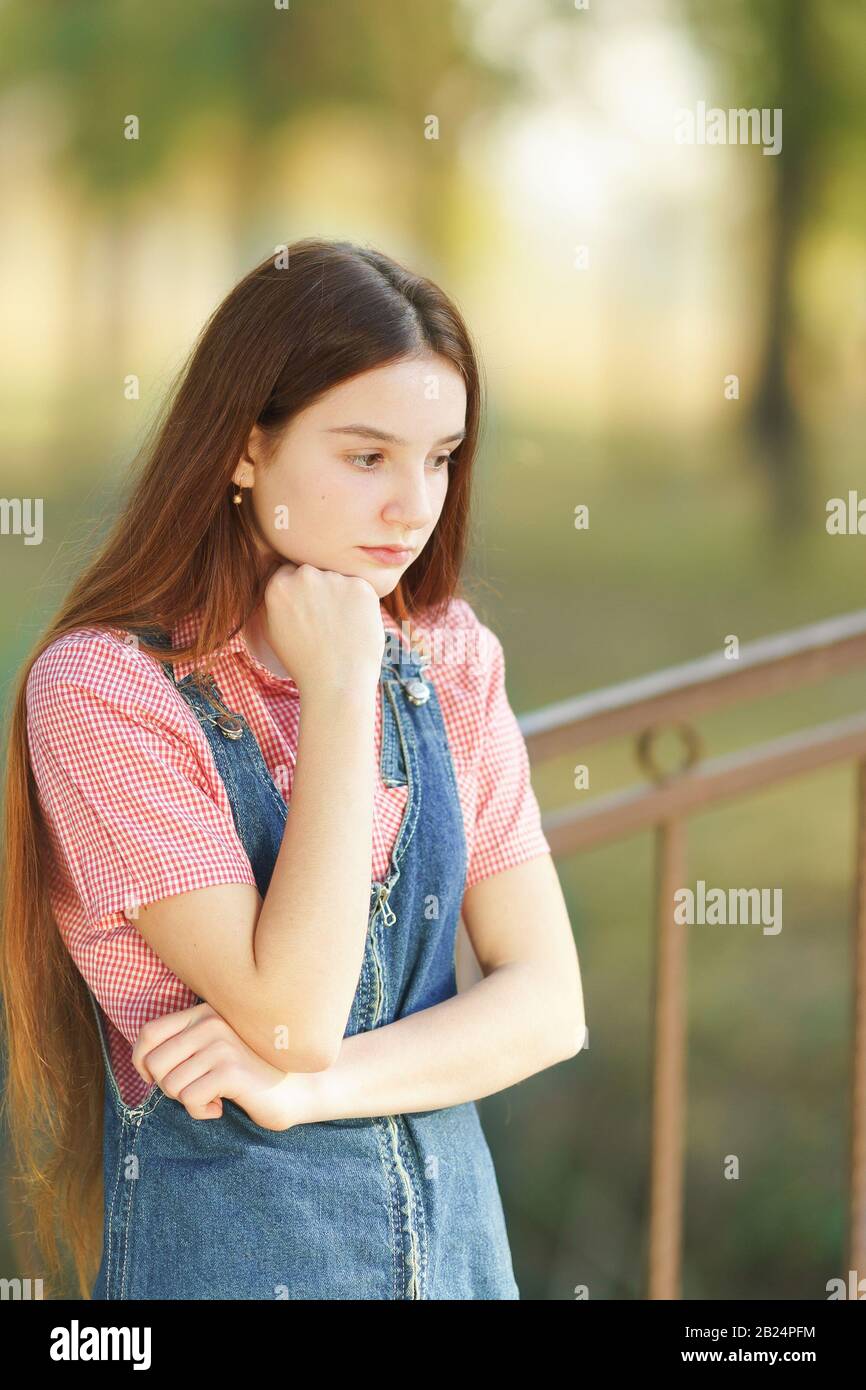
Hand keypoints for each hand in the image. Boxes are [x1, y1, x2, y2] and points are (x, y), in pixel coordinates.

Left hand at [130, 1001, 315, 1130]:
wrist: (298, 1088)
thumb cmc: (250, 1073)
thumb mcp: (215, 1049)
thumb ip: (185, 1045)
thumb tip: (143, 1063)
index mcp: (203, 1013)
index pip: (148, 1033)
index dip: (140, 1061)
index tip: (154, 1079)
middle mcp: (210, 1022)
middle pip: (154, 1063)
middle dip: (167, 1087)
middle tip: (194, 1091)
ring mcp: (222, 1045)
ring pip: (170, 1085)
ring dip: (188, 1102)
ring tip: (213, 1097)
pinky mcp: (230, 1071)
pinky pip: (190, 1099)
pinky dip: (201, 1112)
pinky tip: (222, 1106)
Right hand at [261, 560, 385, 695]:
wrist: (337, 682)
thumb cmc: (304, 662)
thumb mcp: (272, 631)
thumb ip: (271, 602)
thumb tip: (277, 581)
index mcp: (278, 586)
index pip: (288, 573)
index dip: (299, 593)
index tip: (306, 610)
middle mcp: (305, 576)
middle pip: (314, 573)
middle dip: (319, 590)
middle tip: (324, 622)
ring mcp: (334, 579)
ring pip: (338, 579)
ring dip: (340, 595)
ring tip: (340, 629)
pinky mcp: (361, 586)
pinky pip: (359, 589)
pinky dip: (359, 604)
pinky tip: (354, 627)